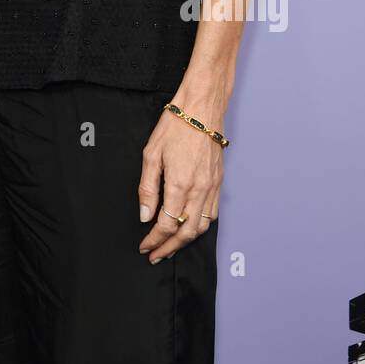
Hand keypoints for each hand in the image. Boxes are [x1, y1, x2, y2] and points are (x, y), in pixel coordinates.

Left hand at [137, 101, 224, 262]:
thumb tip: (145, 215)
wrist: (202, 107)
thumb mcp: (151, 154)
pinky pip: (212, 213)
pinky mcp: (219, 181)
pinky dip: (201, 226)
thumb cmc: (175, 125)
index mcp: (180, 184)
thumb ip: (148, 188)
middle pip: (187, 232)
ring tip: (171, 246)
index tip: (145, 246)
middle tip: (156, 255)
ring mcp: (212, 187)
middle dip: (170, 248)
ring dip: (186, 241)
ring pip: (202, 227)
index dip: (154, 240)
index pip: (167, 224)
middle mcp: (200, 190)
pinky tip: (190, 227)